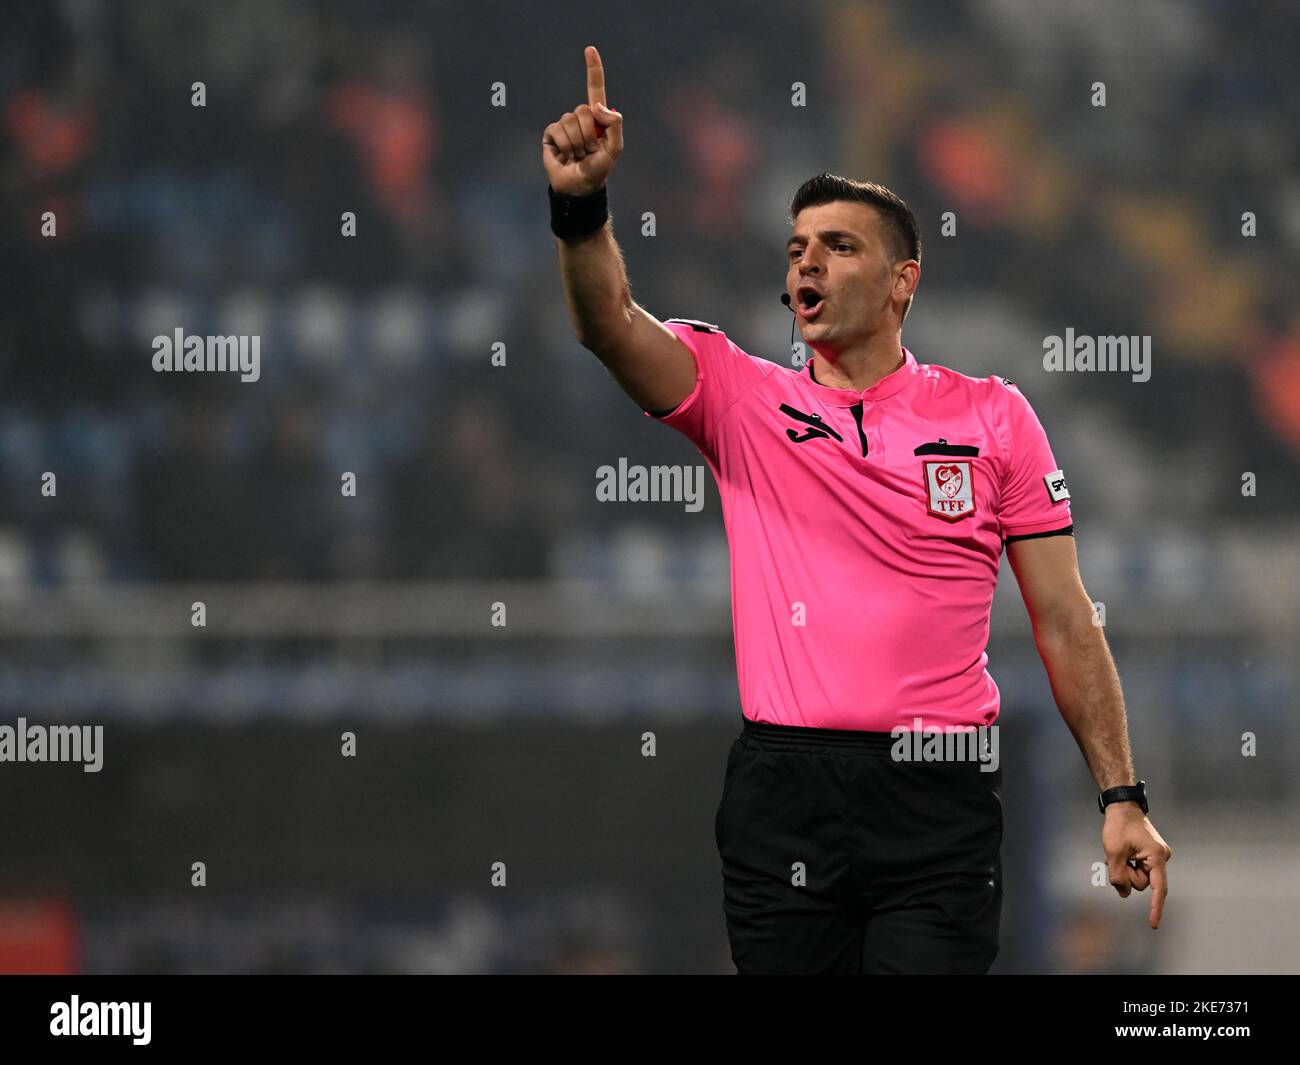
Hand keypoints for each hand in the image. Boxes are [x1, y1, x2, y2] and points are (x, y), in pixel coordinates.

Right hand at [542, 45, 623, 196]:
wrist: (579, 187)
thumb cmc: (598, 169)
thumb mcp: (615, 148)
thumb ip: (614, 124)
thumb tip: (596, 106)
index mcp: (596, 117)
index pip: (595, 89)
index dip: (593, 69)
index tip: (590, 49)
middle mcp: (579, 118)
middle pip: (584, 111)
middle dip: (589, 134)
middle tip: (589, 151)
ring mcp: (564, 125)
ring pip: (571, 122)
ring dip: (577, 144)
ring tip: (578, 155)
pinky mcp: (550, 134)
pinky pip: (558, 130)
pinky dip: (565, 146)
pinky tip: (565, 156)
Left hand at [1102, 804, 1172, 927]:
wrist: (1122, 806)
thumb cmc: (1118, 826)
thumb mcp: (1113, 852)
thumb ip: (1118, 876)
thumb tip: (1123, 893)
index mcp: (1156, 857)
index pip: (1158, 889)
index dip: (1155, 907)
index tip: (1152, 924)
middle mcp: (1161, 858)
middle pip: (1143, 883)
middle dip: (1126, 875)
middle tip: (1115, 858)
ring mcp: (1156, 856)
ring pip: (1139, 877)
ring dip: (1125, 869)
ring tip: (1117, 853)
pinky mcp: (1150, 854)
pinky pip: (1138, 869)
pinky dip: (1127, 865)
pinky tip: (1119, 853)